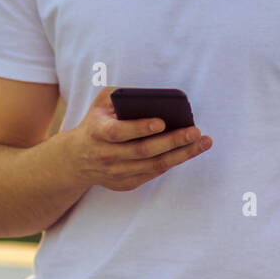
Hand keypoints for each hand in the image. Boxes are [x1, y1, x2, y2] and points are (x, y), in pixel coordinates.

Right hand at [67, 86, 211, 191]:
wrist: (77, 159)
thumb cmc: (96, 123)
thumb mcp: (100, 103)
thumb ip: (120, 95)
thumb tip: (151, 97)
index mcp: (98, 132)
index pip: (120, 132)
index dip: (141, 128)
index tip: (162, 122)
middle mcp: (107, 155)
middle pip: (144, 151)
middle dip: (173, 141)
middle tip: (195, 131)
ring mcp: (117, 173)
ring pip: (154, 165)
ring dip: (182, 154)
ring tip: (203, 142)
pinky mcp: (126, 183)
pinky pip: (154, 173)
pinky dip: (173, 162)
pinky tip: (190, 151)